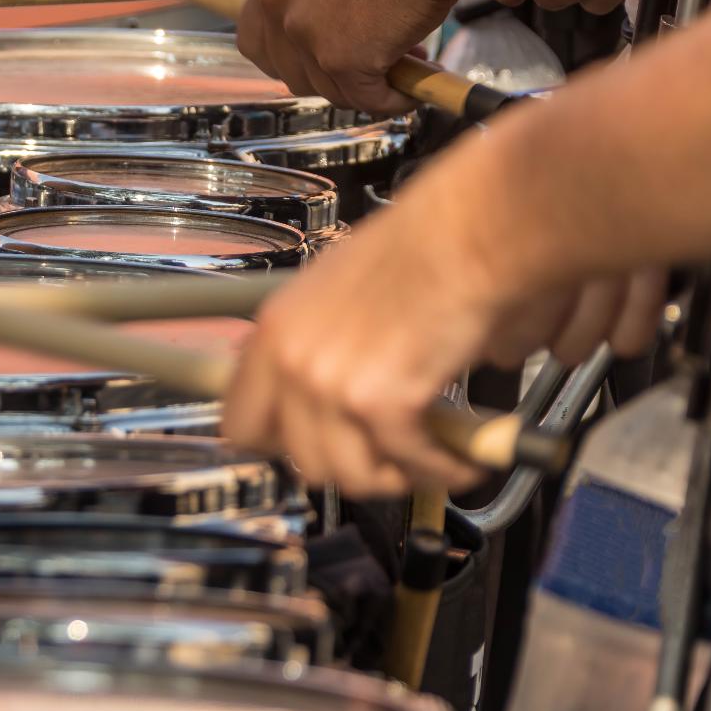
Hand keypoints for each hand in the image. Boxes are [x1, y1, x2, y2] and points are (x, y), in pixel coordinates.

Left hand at [221, 174, 664, 495]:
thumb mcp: (336, 292)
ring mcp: (331, 385)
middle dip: (349, 467)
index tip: (312, 448)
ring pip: (350, 475)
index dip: (282, 445)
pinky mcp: (381, 403)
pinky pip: (407, 463)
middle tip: (382, 458)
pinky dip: (441, 469)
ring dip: (394, 477)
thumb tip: (322, 392)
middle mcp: (292, 361)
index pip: (241, 423)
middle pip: (300, 460)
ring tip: (423, 461)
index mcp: (274, 331)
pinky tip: (460, 460)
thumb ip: (317, 345)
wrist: (469, 233)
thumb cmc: (420, 248)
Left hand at [236, 0, 468, 114]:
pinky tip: (421, 77)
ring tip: (409, 62)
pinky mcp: (340, 60)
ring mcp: (305, 35)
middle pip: (289, 74)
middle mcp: (278, 6)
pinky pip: (368, 100)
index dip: (286, 59)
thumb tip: (339, 37)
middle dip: (330, 77)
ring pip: (331, 91)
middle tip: (373, 63)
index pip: (253, 40)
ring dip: (369, 86)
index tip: (316, 63)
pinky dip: (396, 98)